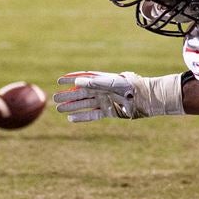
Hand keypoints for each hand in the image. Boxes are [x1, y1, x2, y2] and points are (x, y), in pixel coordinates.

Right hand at [54, 71, 183, 121]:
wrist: (143, 98)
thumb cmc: (128, 86)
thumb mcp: (110, 83)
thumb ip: (94, 83)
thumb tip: (76, 83)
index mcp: (101, 80)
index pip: (83, 79)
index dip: (70, 80)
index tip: (58, 81)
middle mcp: (102, 90)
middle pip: (81, 93)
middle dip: (68, 96)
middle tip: (54, 98)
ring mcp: (105, 101)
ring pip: (85, 104)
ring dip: (72, 107)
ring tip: (59, 109)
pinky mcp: (109, 112)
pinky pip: (93, 115)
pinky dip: (82, 117)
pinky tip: (71, 118)